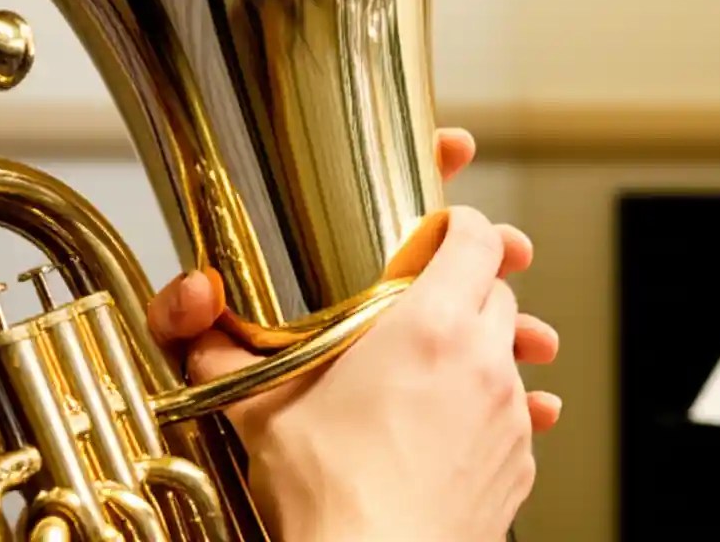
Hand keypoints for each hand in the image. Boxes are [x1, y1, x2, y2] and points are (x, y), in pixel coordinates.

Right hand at [148, 128, 559, 540]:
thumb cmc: (328, 494)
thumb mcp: (265, 408)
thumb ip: (228, 355)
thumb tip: (201, 329)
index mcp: (430, 326)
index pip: (476, 240)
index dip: (461, 227)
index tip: (441, 232)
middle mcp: (483, 360)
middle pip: (499, 293)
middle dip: (469, 288)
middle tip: (429, 301)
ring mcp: (508, 413)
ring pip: (509, 355)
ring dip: (481, 350)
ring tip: (444, 365)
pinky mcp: (518, 460)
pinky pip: (517, 414)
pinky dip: (491, 407)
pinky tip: (459, 422)